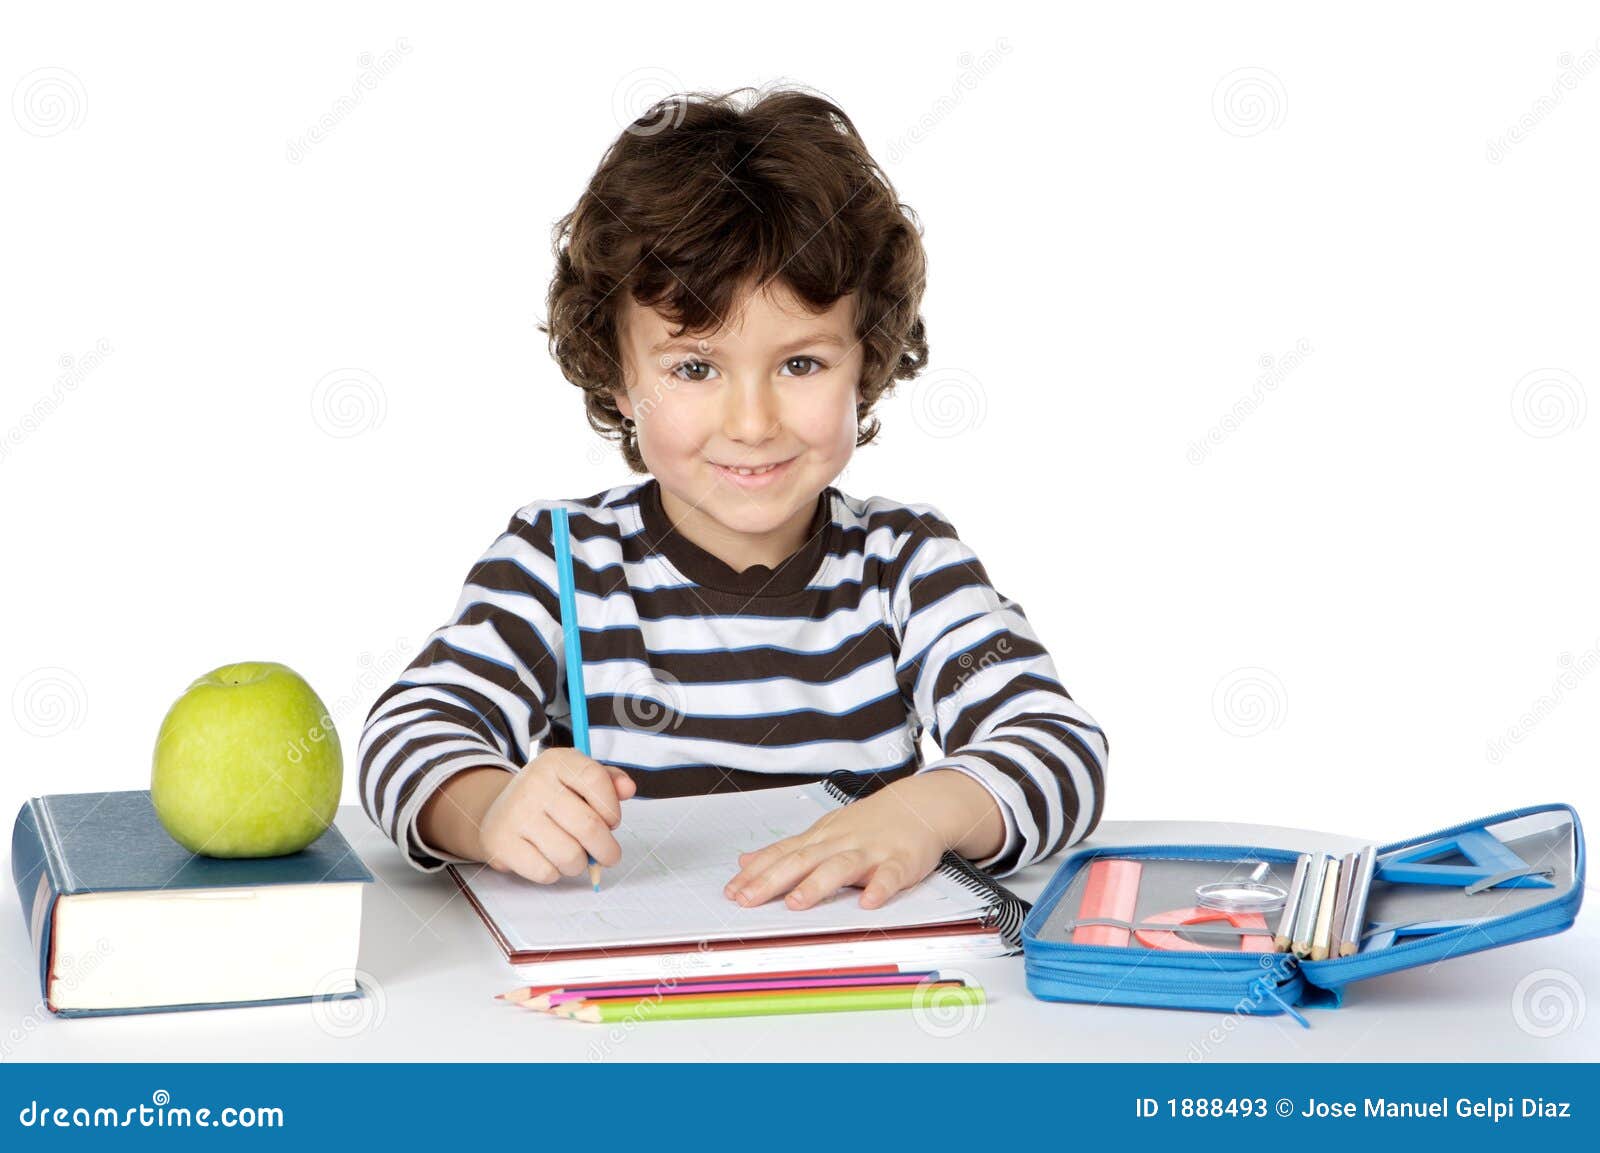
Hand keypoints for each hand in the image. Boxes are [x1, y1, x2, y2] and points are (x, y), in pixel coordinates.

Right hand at [477, 748, 634, 882]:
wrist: (497, 811)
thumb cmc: (548, 796)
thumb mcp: (576, 778)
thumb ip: (608, 781)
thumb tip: (628, 789)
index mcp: (556, 762)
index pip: (596, 780)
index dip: (612, 808)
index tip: (612, 821)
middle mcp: (534, 783)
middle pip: (589, 826)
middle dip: (607, 849)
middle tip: (609, 855)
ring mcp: (516, 814)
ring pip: (570, 856)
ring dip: (580, 864)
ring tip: (575, 856)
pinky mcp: (502, 844)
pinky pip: (546, 872)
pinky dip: (555, 873)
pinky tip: (549, 859)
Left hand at [722, 770, 1004, 910]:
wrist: (919, 805)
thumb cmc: (869, 824)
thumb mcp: (823, 832)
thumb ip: (787, 850)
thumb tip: (745, 861)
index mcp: (821, 838)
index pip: (782, 855)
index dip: (756, 873)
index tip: (732, 892)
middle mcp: (840, 842)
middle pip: (802, 860)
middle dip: (772, 881)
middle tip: (748, 900)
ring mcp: (870, 850)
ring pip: (840, 867)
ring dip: (817, 884)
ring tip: (796, 904)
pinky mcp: (900, 861)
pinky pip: (890, 876)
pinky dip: (879, 888)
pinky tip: (868, 903)